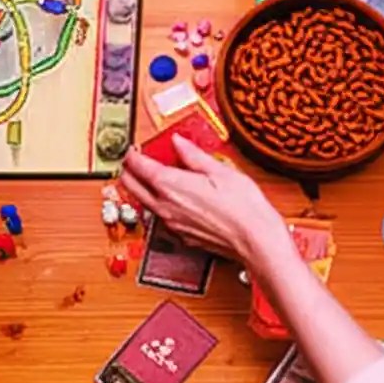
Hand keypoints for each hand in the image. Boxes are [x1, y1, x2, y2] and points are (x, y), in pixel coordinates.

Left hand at [121, 136, 290, 264]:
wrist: (255, 240)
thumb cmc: (243, 207)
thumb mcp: (219, 170)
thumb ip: (193, 155)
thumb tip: (179, 142)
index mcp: (171, 185)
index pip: (137, 166)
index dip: (132, 154)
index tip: (133, 148)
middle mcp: (165, 206)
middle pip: (131, 186)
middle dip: (128, 171)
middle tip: (135, 160)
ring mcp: (171, 224)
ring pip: (144, 203)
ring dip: (143, 188)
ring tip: (155, 176)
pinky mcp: (181, 236)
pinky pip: (160, 217)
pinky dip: (160, 204)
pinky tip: (175, 198)